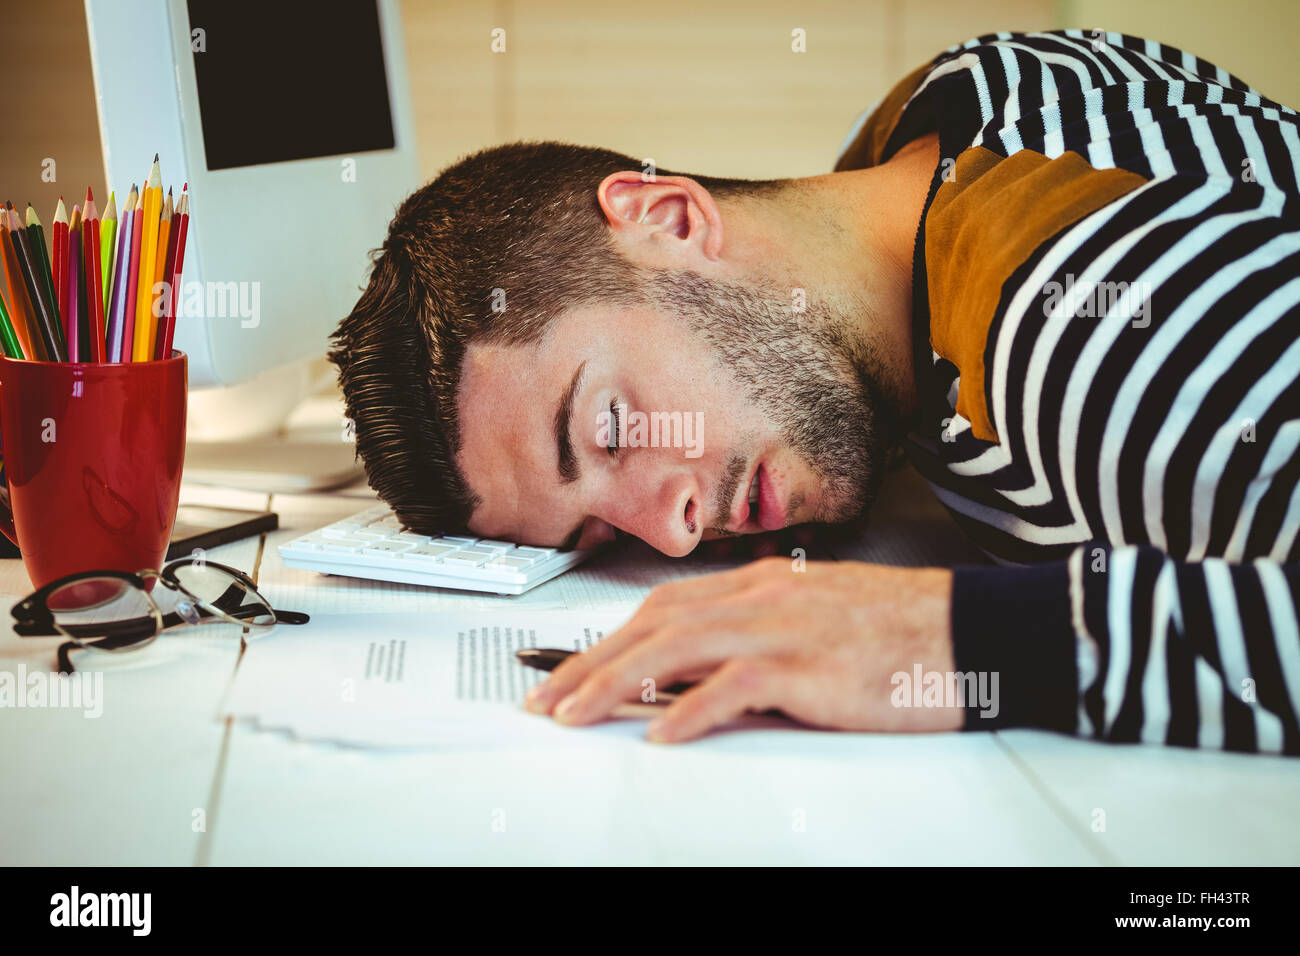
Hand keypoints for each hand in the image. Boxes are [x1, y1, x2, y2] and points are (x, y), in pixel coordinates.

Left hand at [525, 557, 958, 741]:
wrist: (976, 628)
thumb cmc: (905, 631)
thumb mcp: (819, 622)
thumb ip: (760, 638)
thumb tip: (701, 679)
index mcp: (763, 585)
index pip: (663, 606)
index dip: (609, 637)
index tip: (569, 669)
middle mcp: (763, 597)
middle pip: (652, 622)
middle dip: (589, 661)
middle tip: (545, 698)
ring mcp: (784, 625)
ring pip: (675, 646)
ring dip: (614, 681)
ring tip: (573, 715)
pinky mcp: (810, 663)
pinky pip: (735, 684)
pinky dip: (690, 709)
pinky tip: (658, 732)